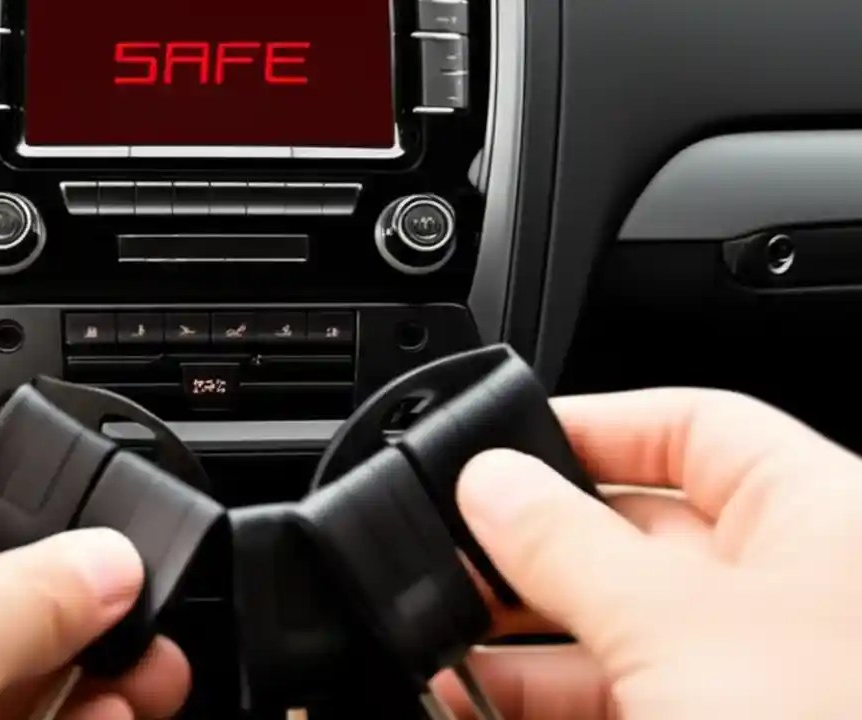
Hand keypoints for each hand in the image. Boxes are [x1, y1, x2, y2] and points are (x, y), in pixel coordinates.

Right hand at [434, 389, 861, 718]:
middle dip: (539, 542)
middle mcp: (793, 591)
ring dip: (527, 629)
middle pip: (641, 530)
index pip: (697, 428)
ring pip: (621, 623)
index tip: (501, 445)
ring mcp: (756, 673)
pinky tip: (478, 701)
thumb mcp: (675, 634)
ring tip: (442, 630)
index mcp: (819, 520)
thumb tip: (492, 482)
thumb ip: (567, 546)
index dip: (596, 426)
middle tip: (453, 547)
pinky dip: (550, 695)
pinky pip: (619, 694)